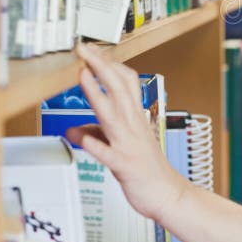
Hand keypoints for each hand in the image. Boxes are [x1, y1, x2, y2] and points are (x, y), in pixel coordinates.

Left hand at [66, 43, 187, 221]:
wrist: (167, 193)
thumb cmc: (146, 168)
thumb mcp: (120, 146)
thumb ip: (97, 134)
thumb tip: (74, 129)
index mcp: (135, 117)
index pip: (125, 81)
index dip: (108, 63)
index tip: (92, 50)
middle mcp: (132, 125)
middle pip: (118, 88)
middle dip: (100, 66)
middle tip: (85, 49)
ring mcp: (128, 143)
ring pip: (112, 113)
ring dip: (97, 93)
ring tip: (83, 75)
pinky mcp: (124, 164)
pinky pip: (107, 152)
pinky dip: (94, 143)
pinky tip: (79, 136)